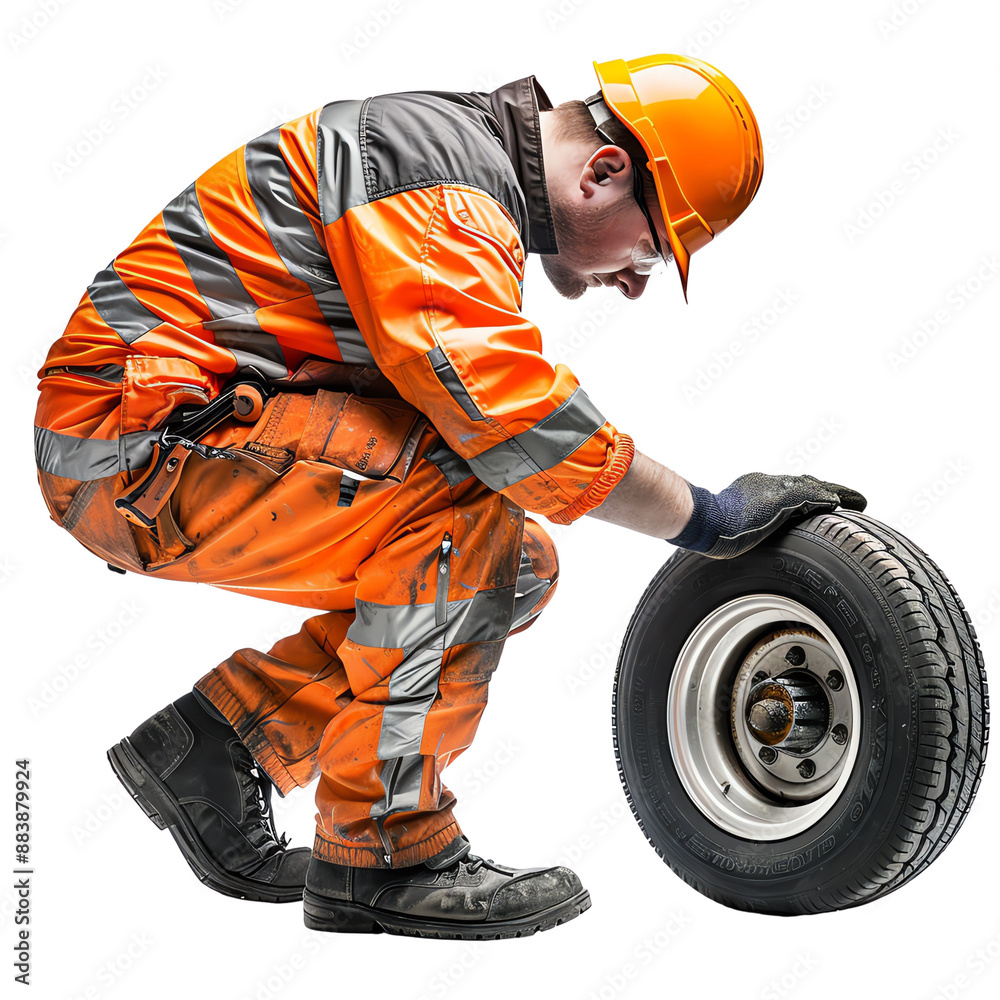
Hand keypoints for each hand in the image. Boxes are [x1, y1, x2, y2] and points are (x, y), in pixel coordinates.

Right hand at [667, 473, 866, 558]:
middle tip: (852, 499)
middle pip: (807, 484)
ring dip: (838, 493)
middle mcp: (768, 485)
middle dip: (830, 491)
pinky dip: (828, 498)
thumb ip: (748, 526)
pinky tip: (841, 504)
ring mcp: (775, 490)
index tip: (827, 501)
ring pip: (814, 487)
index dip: (812, 494)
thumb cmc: (711, 529)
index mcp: (756, 489)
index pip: (791, 489)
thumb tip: (746, 541)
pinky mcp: (781, 500)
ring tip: (859, 501)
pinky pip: (811, 497)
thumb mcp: (733, 524)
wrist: (703, 521)